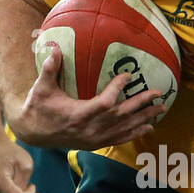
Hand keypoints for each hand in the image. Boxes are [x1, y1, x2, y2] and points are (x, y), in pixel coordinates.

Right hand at [9, 44, 166, 150]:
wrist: (33, 133)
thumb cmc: (38, 107)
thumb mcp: (41, 88)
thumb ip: (49, 69)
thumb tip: (55, 48)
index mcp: (78, 114)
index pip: (104, 103)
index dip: (117, 89)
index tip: (128, 75)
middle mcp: (90, 129)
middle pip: (121, 116)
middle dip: (141, 103)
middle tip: (158, 92)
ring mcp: (94, 139)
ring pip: (124, 128)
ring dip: (144, 118)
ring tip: (161, 108)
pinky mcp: (95, 144)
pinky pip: (119, 139)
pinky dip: (135, 133)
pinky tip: (149, 127)